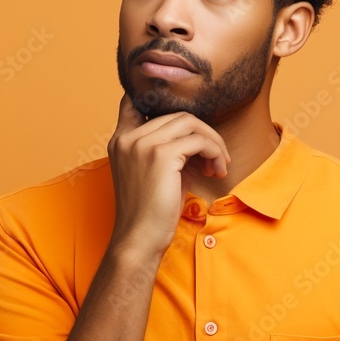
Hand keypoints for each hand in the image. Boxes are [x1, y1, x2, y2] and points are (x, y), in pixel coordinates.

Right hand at [106, 93, 230, 255]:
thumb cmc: (151, 211)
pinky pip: (199, 141)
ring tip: (218, 165)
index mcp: (121, 140)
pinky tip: (216, 170)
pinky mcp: (161, 155)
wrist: (139, 240)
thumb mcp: (157, 172)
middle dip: (203, 133)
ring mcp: (143, 143)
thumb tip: (200, 137)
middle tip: (215, 158)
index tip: (187, 124)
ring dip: (212, 141)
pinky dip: (214, 152)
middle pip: (177, 114)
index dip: (162, 100)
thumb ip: (170, 148)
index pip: (134, 100)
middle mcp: (128, 137)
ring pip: (190, 123)